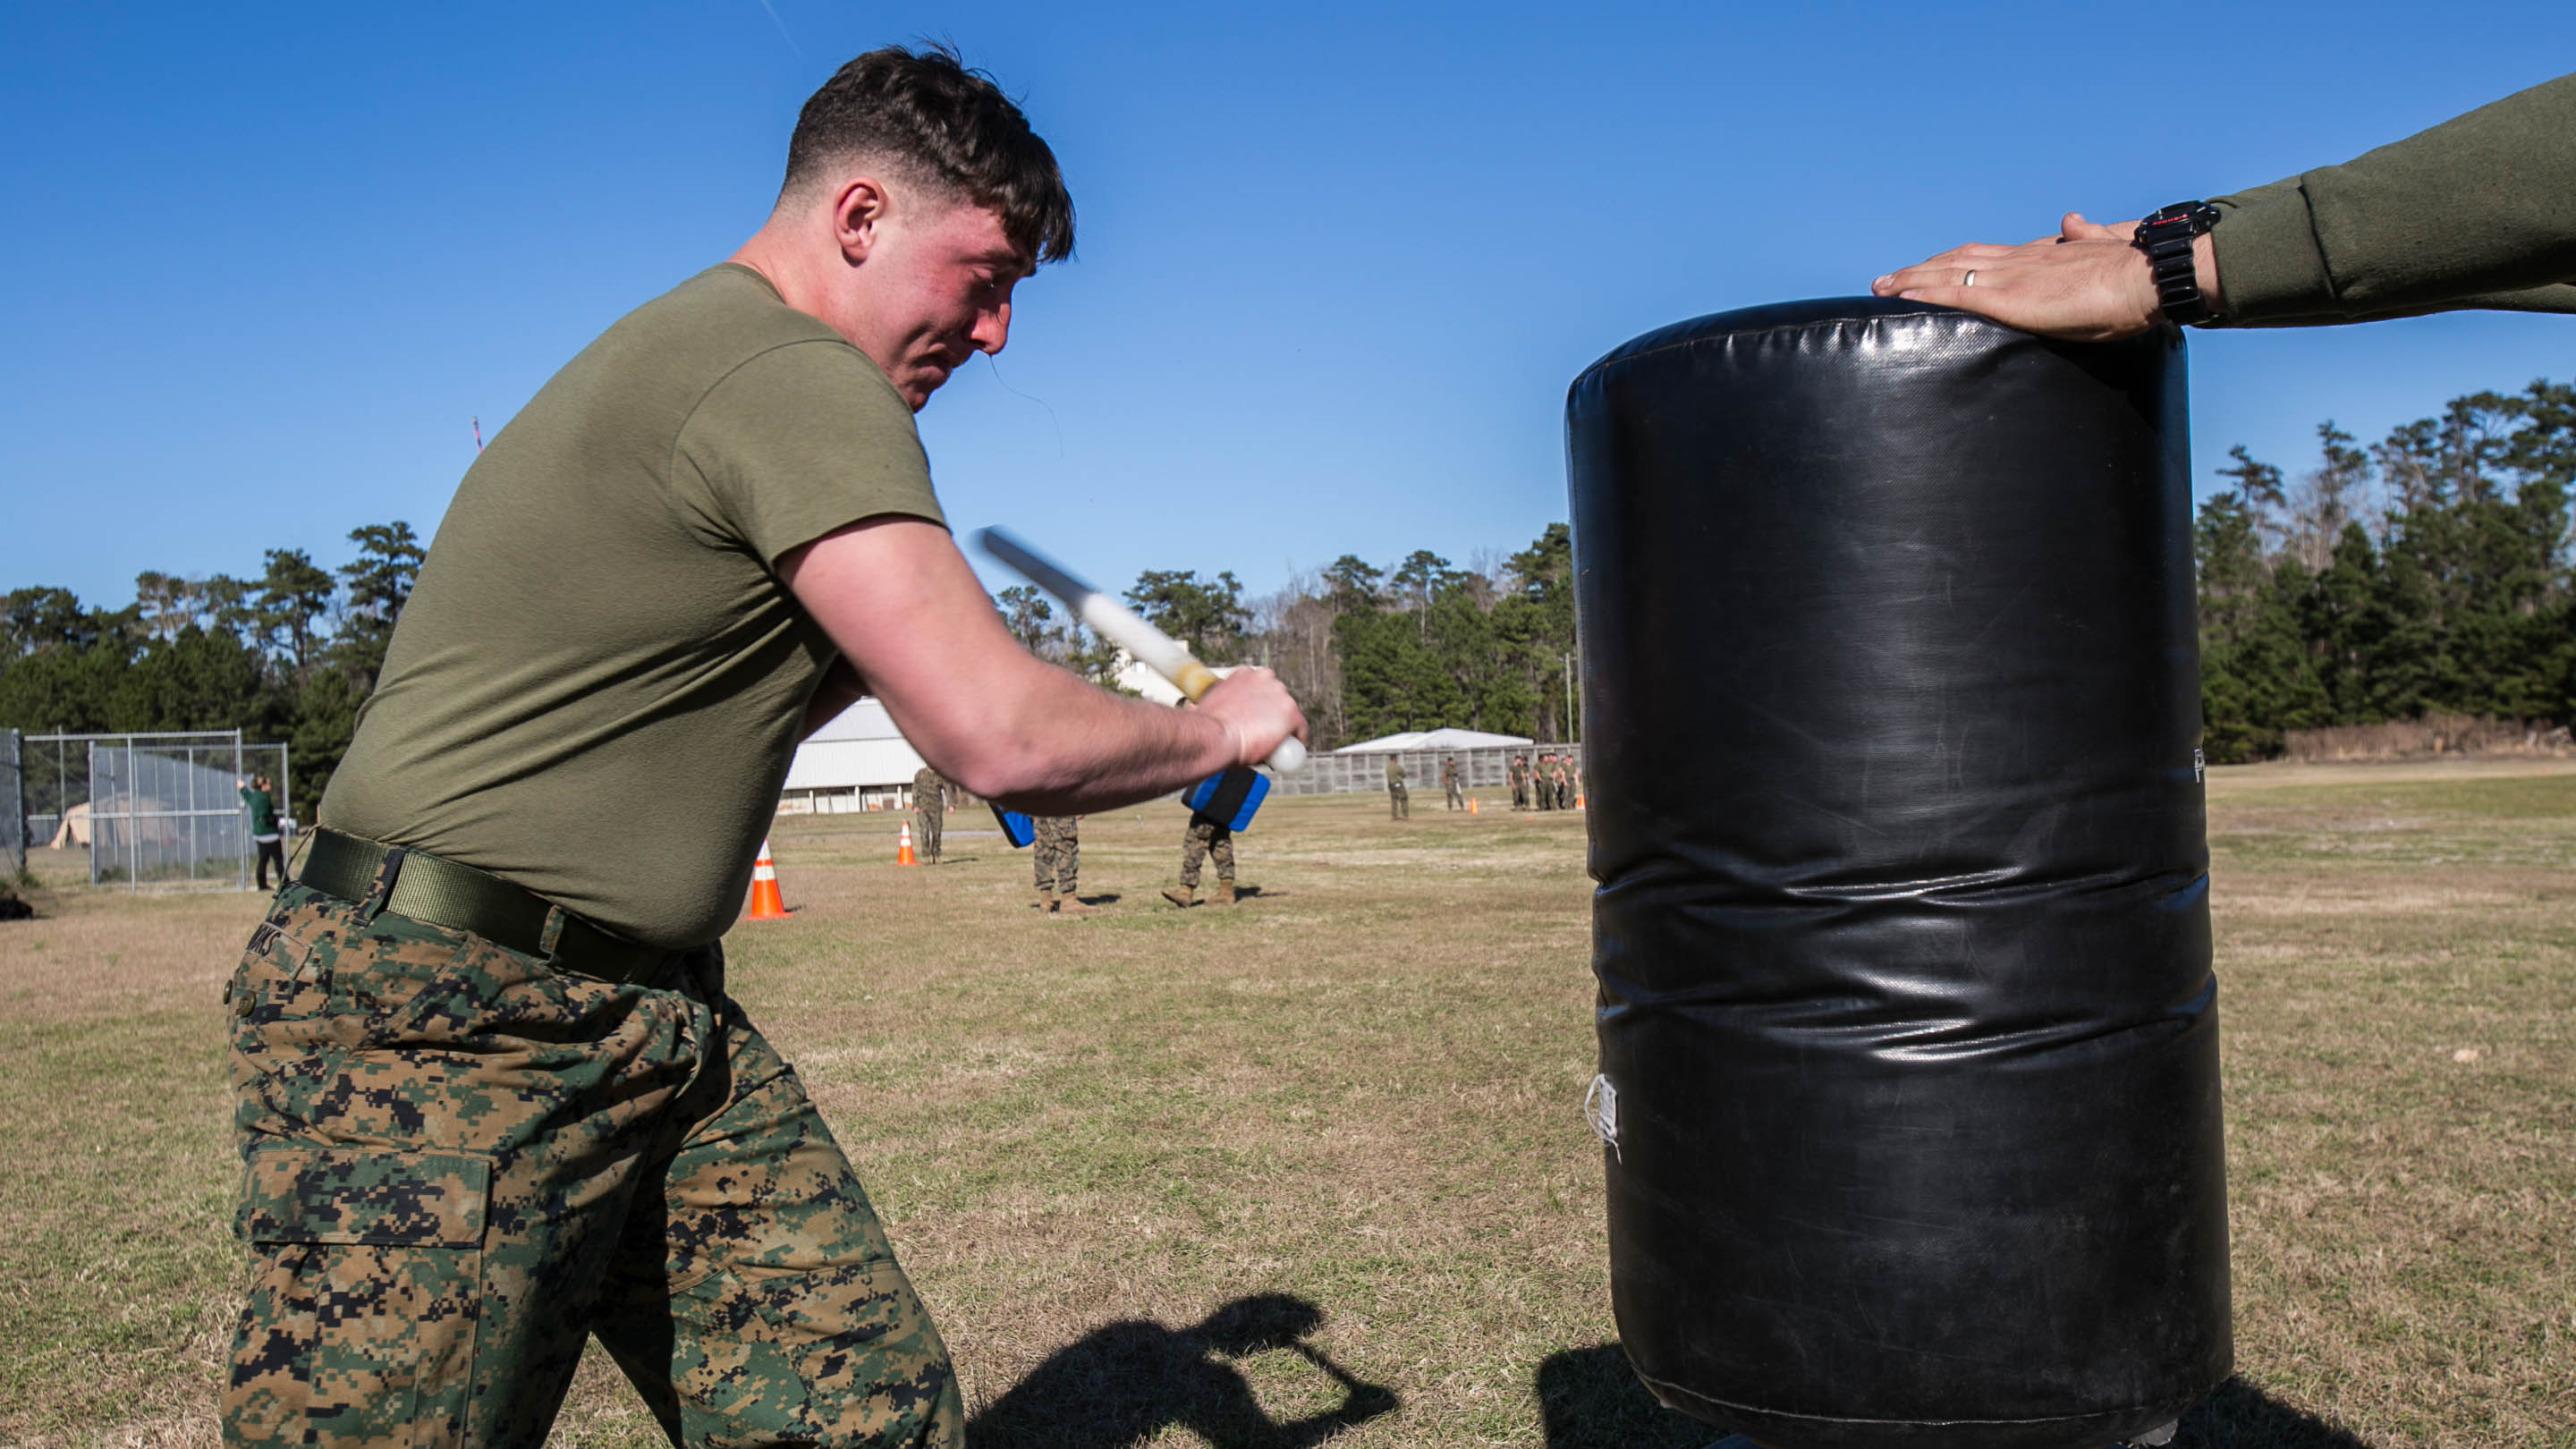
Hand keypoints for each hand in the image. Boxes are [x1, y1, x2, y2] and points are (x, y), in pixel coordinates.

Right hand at [1196, 667, 1306, 767]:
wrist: (1211, 737)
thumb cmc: (1204, 727)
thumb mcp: (1207, 705)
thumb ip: (1211, 705)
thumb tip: (1199, 711)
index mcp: (1245, 674)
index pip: (1261, 688)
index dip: (1260, 706)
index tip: (1255, 720)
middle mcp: (1265, 678)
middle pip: (1277, 699)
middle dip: (1272, 716)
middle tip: (1261, 736)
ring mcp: (1281, 695)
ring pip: (1289, 715)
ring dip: (1283, 729)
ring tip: (1271, 747)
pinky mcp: (1292, 714)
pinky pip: (1301, 731)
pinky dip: (1298, 742)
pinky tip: (1290, 752)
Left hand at [1870, 212, 2215, 340]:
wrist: (2152, 274)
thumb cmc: (2138, 272)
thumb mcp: (2104, 247)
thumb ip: (2084, 236)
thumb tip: (2071, 217)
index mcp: (2043, 254)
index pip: (1986, 254)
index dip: (1952, 261)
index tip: (1927, 268)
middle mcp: (2021, 260)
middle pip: (1957, 260)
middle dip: (1920, 271)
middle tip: (1886, 280)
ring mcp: (2014, 277)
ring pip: (1948, 274)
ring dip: (1911, 282)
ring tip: (1881, 288)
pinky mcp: (2013, 299)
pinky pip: (1958, 296)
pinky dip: (1927, 296)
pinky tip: (1903, 299)